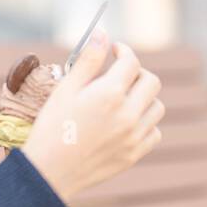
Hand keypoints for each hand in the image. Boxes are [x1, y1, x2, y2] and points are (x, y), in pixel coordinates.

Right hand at [21, 30, 163, 202]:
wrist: (49, 172)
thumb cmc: (52, 128)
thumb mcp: (65, 89)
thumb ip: (88, 60)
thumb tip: (103, 34)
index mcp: (109, 94)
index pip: (131, 61)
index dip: (123, 50)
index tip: (114, 50)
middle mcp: (128, 114)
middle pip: (151, 81)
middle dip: (137, 71)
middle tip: (120, 73)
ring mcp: (134, 136)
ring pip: (157, 106)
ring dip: (144, 97)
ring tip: (123, 98)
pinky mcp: (134, 154)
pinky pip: (154, 132)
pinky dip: (145, 122)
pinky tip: (127, 121)